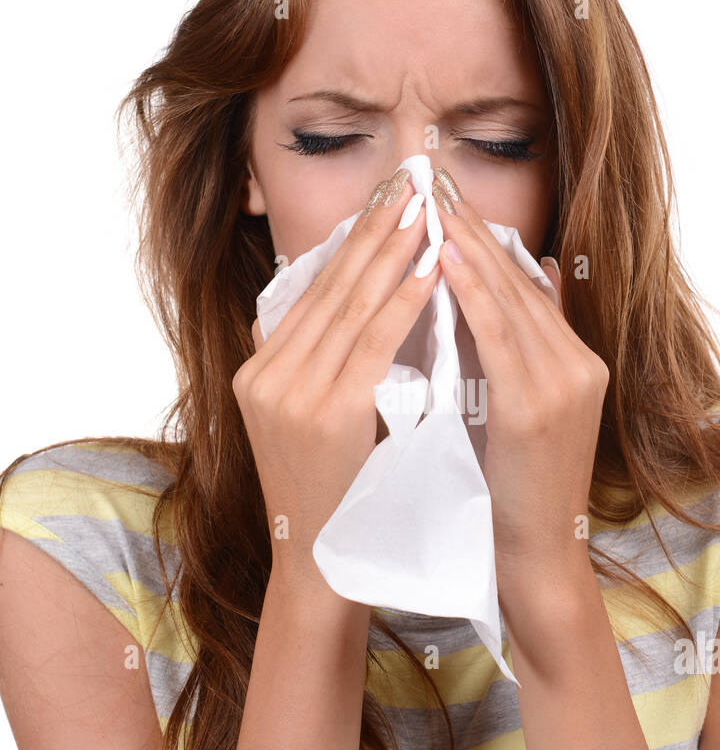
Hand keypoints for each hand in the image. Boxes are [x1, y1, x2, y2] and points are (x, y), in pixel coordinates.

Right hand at [232, 170, 439, 578]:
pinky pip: (373, 342)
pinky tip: (431, 268)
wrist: (322, 566)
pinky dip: (405, 301)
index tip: (386, 202)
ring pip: (351, 305)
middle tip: (409, 183)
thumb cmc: (333, 498)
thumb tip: (346, 310)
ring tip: (426, 210)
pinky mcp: (325, 411)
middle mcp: (265, 376)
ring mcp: (289, 393)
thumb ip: (318, 369)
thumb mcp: (309, 424)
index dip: (351, 244)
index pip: (311, 294)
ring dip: (394, 252)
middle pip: (329, 287)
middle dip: (373, 231)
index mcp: (258, 373)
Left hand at [431, 169, 608, 602]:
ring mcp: (564, 381)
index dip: (484, 239)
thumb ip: (518, 353)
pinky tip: (442, 258)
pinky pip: (499, 334)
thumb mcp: (518, 414)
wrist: (532, 557)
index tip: (446, 197)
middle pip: (517, 279)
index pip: (523, 285)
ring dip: (466, 244)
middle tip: (433, 176)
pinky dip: (471, 293)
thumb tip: (519, 287)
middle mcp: (576, 363)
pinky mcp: (538, 404)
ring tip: (431, 199)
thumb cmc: (510, 494)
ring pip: (508, 297)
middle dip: (472, 226)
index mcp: (572, 363)